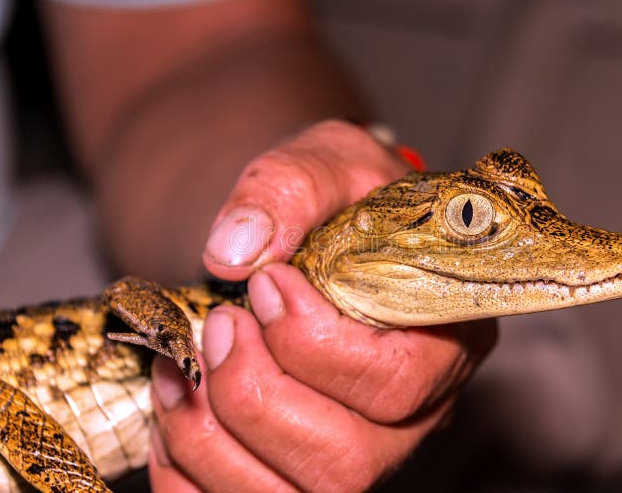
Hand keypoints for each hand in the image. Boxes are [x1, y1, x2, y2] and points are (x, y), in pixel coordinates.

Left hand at [148, 121, 497, 491]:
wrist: (312, 230)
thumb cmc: (339, 199)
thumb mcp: (329, 160)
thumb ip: (291, 188)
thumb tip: (234, 251)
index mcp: (445, 334)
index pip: (398, 384)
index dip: (316, 347)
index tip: (265, 284)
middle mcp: (415, 410)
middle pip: (346, 462)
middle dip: (256, 398)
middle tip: (218, 327)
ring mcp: (361, 448)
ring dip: (212, 440)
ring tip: (183, 367)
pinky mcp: (303, 467)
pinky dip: (189, 477)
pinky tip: (176, 410)